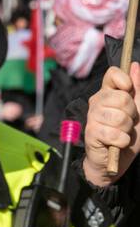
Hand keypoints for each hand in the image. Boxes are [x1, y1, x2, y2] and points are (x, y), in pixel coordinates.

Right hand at [82, 63, 139, 186]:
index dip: (124, 80)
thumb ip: (138, 90)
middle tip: (127, 122)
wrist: (115, 160)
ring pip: (120, 117)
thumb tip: (135, 66)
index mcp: (107, 94)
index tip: (129, 91)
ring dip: (127, 129)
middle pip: (122, 98)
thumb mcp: (139, 112)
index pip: (112, 74)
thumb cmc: (126, 135)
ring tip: (121, 134)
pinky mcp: (91, 133)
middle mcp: (96, 102)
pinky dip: (122, 141)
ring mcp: (92, 117)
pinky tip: (117, 143)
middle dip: (132, 114)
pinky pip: (115, 133)